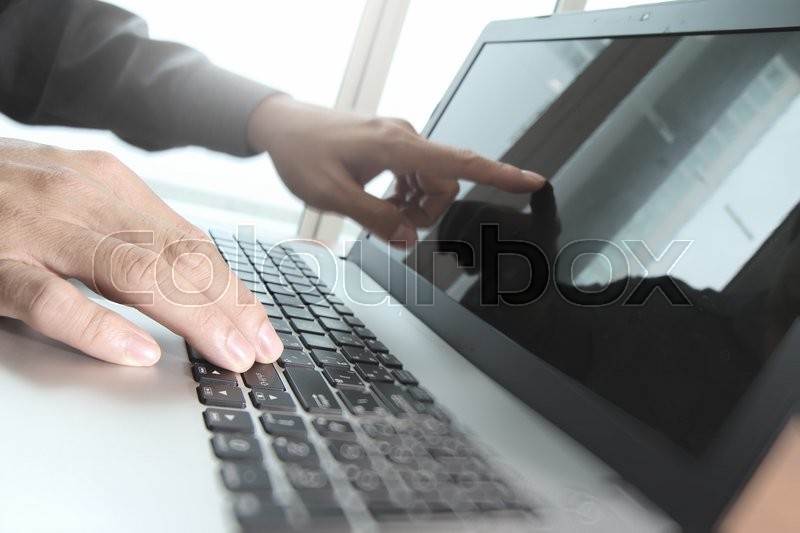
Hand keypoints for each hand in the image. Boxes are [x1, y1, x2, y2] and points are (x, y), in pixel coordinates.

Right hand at [0, 138, 281, 370]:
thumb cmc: (4, 192)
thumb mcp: (75, 197)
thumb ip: (128, 230)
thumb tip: (194, 278)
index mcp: (109, 183)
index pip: (193, 243)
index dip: (235, 289)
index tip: (263, 327)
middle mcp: (82, 198)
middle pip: (177, 258)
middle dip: (229, 308)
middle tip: (260, 349)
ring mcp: (36, 228)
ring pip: (134, 273)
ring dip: (192, 318)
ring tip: (227, 354)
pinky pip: (49, 298)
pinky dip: (97, 328)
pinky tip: (136, 353)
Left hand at [247, 95, 546, 245]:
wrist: (281, 126)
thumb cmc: (302, 153)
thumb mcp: (333, 196)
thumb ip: (375, 219)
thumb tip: (409, 239)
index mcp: (396, 145)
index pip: (460, 162)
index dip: (500, 175)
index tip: (532, 183)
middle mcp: (404, 138)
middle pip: (445, 184)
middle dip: (426, 212)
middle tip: (391, 226)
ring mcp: (400, 141)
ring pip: (431, 184)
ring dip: (413, 207)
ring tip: (378, 212)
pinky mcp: (392, 147)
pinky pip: (415, 178)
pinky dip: (404, 197)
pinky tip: (380, 201)